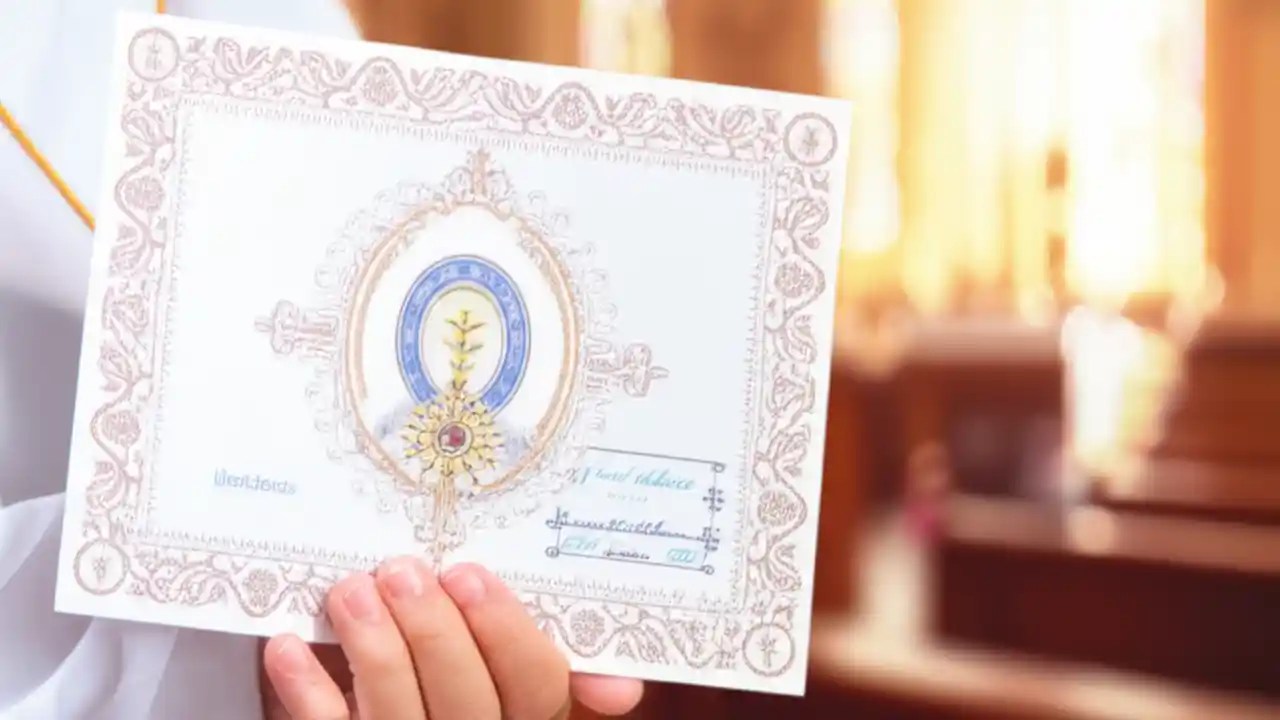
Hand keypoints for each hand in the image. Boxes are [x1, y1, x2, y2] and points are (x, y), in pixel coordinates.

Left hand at [262, 560, 643, 718]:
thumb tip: (625, 688)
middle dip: (431, 630)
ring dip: (371, 647)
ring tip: (351, 589)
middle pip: (465, 701)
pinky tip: (291, 646)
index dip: (505, 632)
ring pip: (394, 716)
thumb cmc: (468, 692)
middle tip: (401, 569)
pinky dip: (305, 689)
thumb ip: (554, 671)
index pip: (536, 688)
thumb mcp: (518, 686)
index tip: (468, 574)